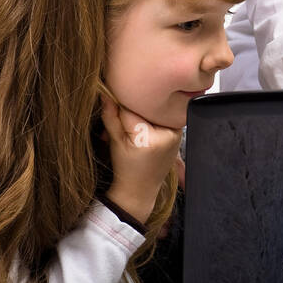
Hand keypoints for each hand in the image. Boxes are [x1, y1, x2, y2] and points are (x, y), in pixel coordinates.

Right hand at [100, 95, 180, 224]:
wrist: (141, 189)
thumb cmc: (126, 169)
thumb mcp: (115, 142)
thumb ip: (110, 116)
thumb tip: (104, 94)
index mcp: (149, 137)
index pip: (131, 109)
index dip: (118, 107)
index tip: (111, 108)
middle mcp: (167, 133)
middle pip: (145, 108)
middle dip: (130, 111)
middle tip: (122, 125)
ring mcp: (176, 133)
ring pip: (153, 111)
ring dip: (140, 115)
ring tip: (131, 130)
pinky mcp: (178, 132)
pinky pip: (161, 117)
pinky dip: (150, 120)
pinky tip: (142, 130)